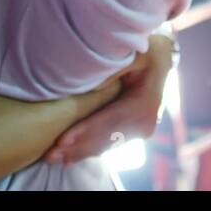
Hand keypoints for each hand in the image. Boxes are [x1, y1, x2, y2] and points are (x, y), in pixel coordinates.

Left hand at [45, 34, 173, 164]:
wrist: (160, 60)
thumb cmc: (144, 53)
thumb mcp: (134, 53)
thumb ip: (117, 67)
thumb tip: (95, 86)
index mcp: (145, 102)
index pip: (110, 119)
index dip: (86, 130)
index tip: (62, 139)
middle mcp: (145, 122)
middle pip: (105, 138)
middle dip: (77, 147)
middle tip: (50, 155)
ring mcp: (139, 130)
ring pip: (105, 145)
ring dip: (79, 152)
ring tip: (54, 157)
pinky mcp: (132, 133)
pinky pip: (107, 144)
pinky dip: (88, 150)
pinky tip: (69, 157)